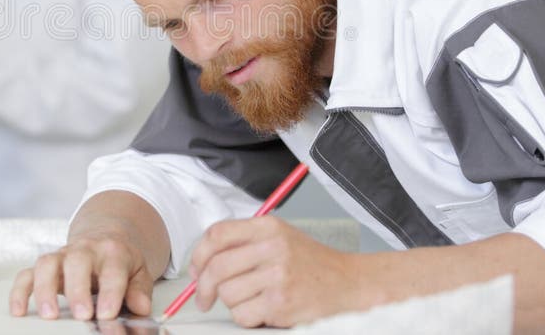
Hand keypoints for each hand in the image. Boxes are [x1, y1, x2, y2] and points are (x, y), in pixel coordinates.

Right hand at [9, 231, 154, 321]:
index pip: (112, 269)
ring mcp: (62, 256)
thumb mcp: (139, 271)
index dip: (110, 292)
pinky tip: (18, 311)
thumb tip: (141, 307)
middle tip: (81, 315)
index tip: (107, 313)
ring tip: (50, 315)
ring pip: (47, 264)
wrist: (106, 235)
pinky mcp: (45, 266)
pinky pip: (27, 274)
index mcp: (112, 251)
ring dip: (45, 289)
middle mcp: (85, 250)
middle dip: (77, 289)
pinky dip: (20, 291)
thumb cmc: (121, 260)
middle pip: (77, 262)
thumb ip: (139, 290)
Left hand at [189, 215, 356, 327]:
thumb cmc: (309, 262)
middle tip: (204, 298)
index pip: (217, 234)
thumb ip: (242, 242)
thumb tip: (199, 265)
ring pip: (227, 294)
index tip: (195, 270)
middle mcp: (273, 248)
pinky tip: (263, 310)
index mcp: (268, 227)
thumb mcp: (278, 236)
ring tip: (251, 299)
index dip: (198, 254)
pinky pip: (242, 315)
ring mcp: (278, 276)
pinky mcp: (281, 304)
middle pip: (216, 267)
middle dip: (203, 288)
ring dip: (231, 303)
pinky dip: (246, 317)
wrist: (348, 284)